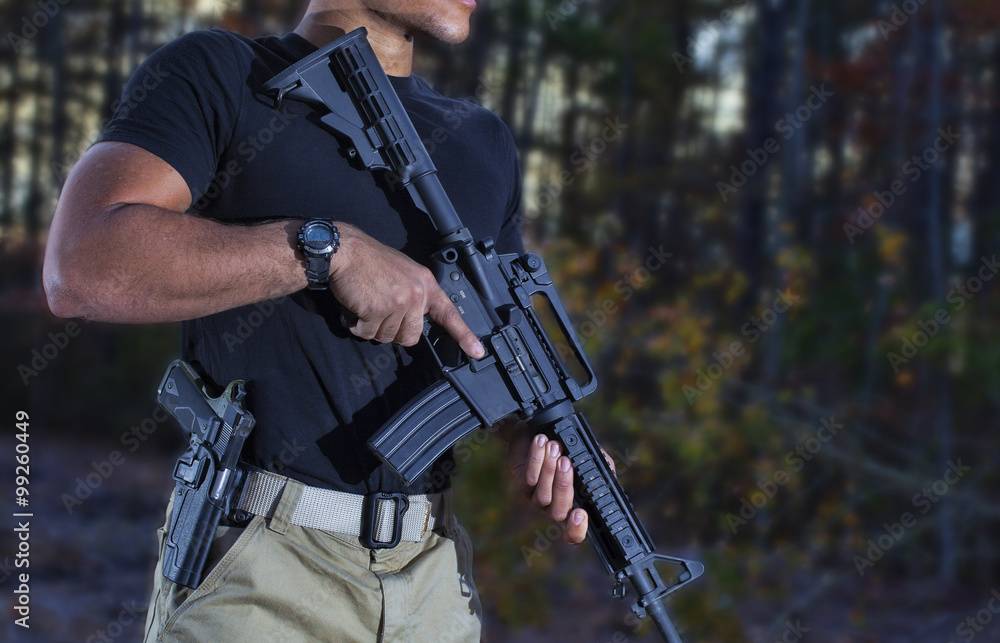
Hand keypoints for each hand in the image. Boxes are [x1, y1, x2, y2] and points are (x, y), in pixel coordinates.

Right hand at [328, 223, 483, 357]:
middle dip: (395, 331)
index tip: (477, 351)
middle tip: (382, 313)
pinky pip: (368, 334)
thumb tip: (417, 318)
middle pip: (411, 336)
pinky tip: (357, 309)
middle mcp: (416, 295)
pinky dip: (358, 326)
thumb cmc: (372, 260)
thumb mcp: (406, 271)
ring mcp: (397, 303)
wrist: (347, 251)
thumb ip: (417, 294)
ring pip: (388, 337)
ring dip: (374, 328)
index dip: (464, 335)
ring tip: (368, 304)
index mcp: (426, 284)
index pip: (449, 314)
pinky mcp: (376, 311)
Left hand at [507, 424, 616, 544]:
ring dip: (549, 469)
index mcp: (573, 504)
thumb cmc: (567, 447)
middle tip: (566, 462)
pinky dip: (536, 458)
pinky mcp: (520, 485)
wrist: (537, 431)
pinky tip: (541, 442)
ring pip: (543, 495)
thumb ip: (601, 470)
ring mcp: (535, 498)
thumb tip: (608, 479)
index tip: (581, 514)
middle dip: (564, 487)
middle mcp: (553, 506)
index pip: (573, 532)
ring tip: (555, 446)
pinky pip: (528, 479)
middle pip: (558, 513)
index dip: (577, 530)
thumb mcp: (589, 456)